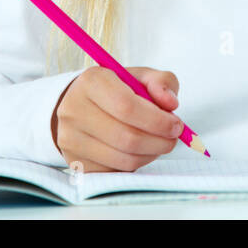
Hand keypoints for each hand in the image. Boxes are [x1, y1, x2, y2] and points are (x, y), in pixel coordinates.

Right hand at [51, 66, 184, 171]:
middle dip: (159, 141)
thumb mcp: (140, 77)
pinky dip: (136, 163)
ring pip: (123, 158)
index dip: (157, 120)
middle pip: (127, 137)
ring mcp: (71, 139)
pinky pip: (116, 170)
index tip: (176, 124)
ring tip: (158, 143)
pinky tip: (140, 150)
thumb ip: (162, 83)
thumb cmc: (117, 90)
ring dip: (151, 154)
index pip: (127, 106)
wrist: (81, 105)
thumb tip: (170, 104)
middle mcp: (74, 110)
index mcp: (91, 82)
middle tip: (173, 138)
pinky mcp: (75, 161)